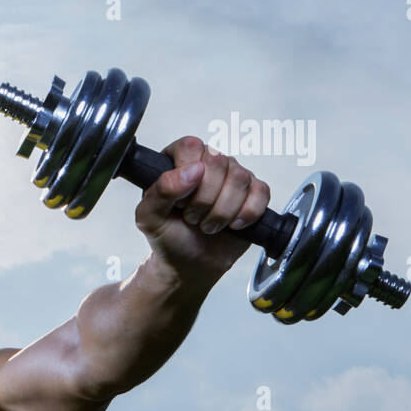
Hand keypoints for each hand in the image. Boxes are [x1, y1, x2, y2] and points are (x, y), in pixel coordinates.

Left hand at [134, 136, 270, 285]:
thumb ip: (161, 191)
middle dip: (204, 200)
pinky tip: (232, 225)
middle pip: (218, 161)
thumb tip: (193, 170)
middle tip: (192, 217)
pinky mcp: (254, 192)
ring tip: (208, 225)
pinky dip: (245, 215)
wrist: (191, 263)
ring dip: (222, 212)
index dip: (186, 176)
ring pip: (240, 178)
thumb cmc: (169, 237)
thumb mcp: (149, 218)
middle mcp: (207, 162)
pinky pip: (261, 192)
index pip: (190, 146)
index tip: (179, 201)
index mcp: (178, 160)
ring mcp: (233, 175)